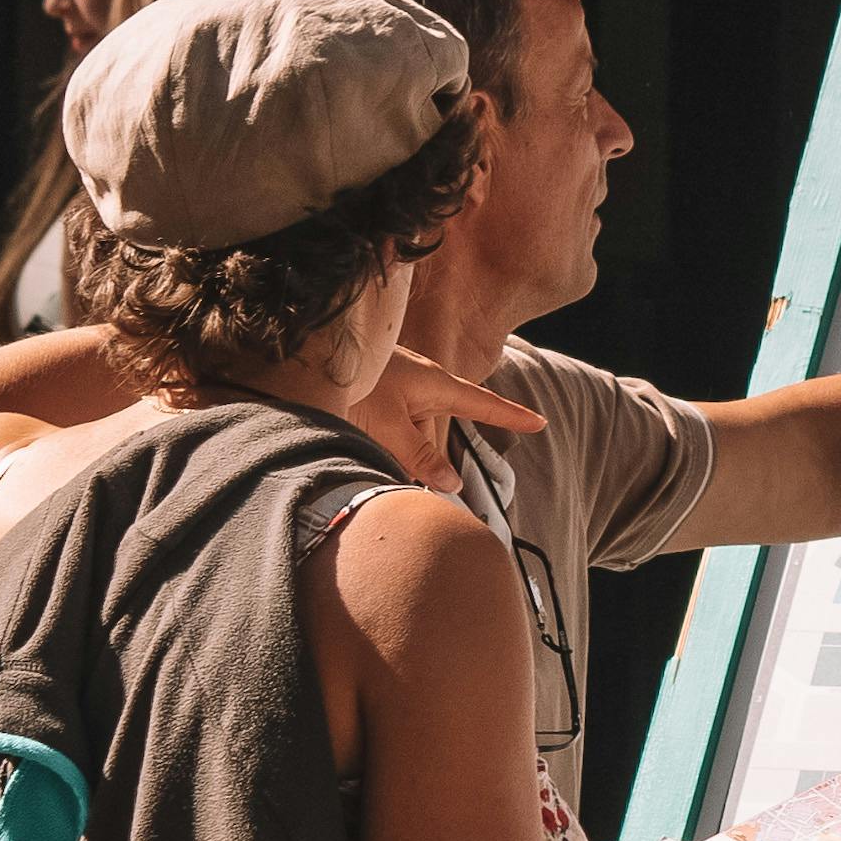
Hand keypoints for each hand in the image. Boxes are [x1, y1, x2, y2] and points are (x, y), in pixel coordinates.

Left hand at [347, 346, 550, 492]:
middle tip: (391, 466)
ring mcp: (398, 388)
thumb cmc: (348, 382)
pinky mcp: (377, 393)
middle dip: (416, 458)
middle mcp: (420, 384)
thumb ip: (419, 457)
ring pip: (408, 434)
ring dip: (390, 451)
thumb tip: (452, 483)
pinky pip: (390, 427)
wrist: (300, 357)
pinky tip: (356, 440)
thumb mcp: (387, 426)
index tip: (539, 422)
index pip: (484, 404)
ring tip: (361, 445)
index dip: (512, 416)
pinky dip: (378, 441)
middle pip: (434, 433)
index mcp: (434, 384)